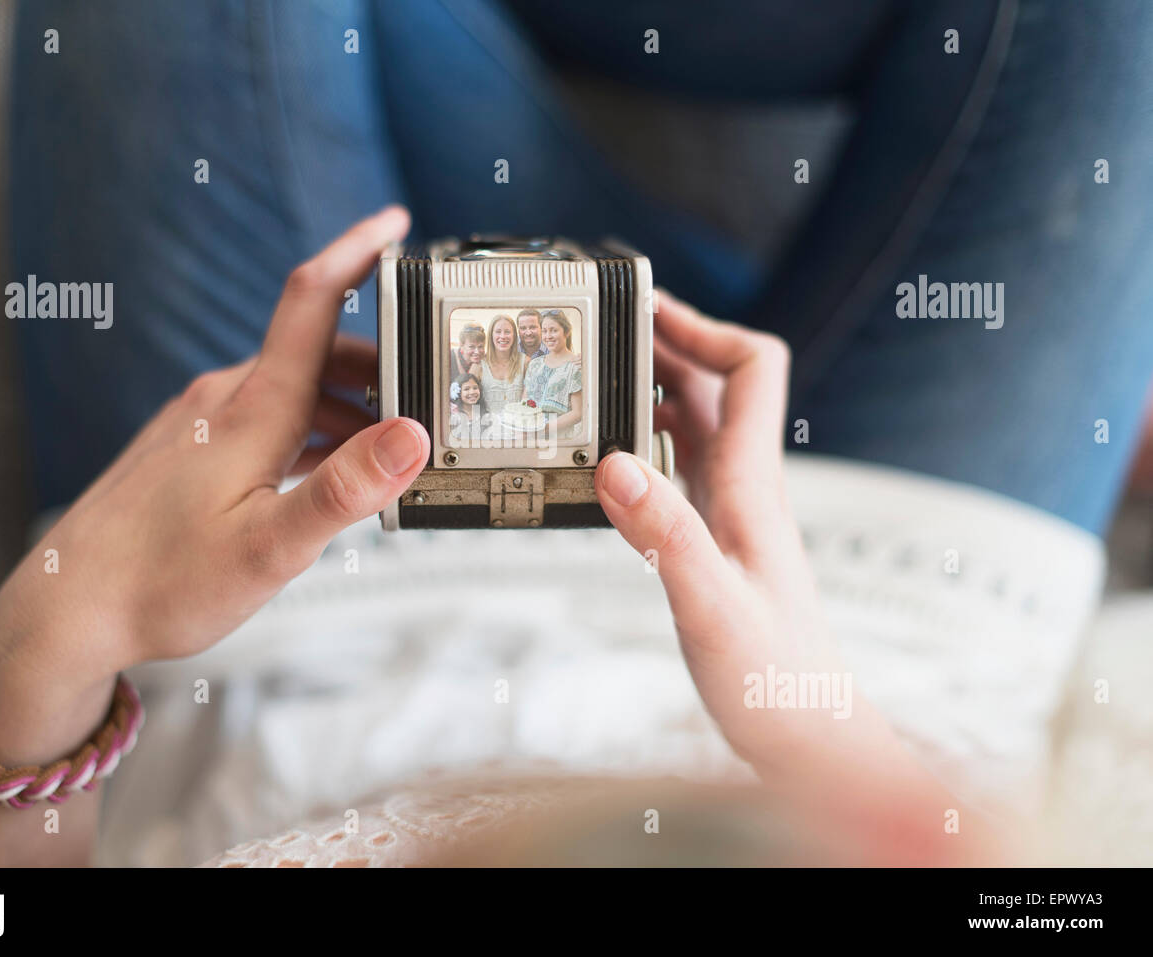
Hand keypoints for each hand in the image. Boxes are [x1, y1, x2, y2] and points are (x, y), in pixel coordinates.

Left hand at [0, 207, 427, 757]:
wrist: (66, 607)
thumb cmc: (161, 584)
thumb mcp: (270, 548)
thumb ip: (344, 490)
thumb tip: (410, 437)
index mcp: (253, 411)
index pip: (312, 300)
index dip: (357, 250)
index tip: (395, 220)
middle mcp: (224, 400)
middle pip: (317, 351)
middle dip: (379, 368)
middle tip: (426, 405)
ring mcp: (201, 420)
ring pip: (293, 389)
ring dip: (347, 410)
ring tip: (384, 461)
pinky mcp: (188, 445)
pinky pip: (265, 418)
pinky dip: (309, 434)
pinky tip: (321, 478)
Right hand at [594, 290, 911, 788]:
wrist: (806, 733)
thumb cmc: (775, 680)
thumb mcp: (709, 606)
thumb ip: (664, 535)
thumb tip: (614, 464)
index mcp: (752, 486)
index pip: (751, 367)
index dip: (704, 326)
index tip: (646, 310)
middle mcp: (745, 487)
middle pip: (714, 382)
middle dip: (665, 341)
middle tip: (602, 326)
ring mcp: (730, 513)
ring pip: (695, 422)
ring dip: (651, 387)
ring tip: (595, 375)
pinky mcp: (713, 542)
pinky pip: (680, 468)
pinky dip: (644, 442)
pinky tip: (609, 457)